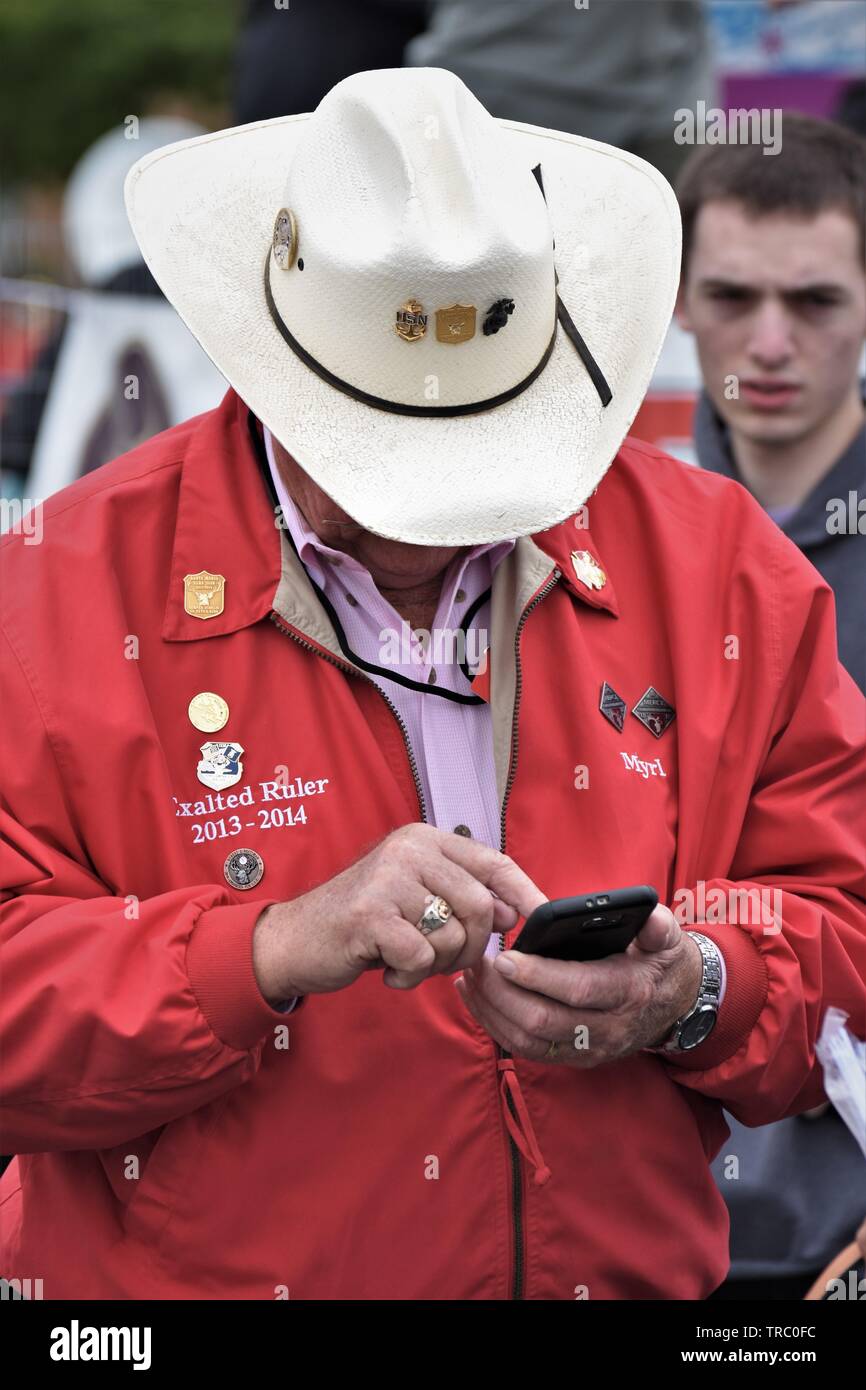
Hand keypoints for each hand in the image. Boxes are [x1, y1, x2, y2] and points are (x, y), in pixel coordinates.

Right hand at [253, 823, 545, 1004]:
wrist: (295, 940)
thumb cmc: (363, 922)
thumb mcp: (416, 899)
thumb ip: (463, 898)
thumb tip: (513, 911)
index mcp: (424, 839)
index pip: (494, 862)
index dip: (524, 893)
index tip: (542, 919)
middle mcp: (408, 849)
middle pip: (481, 906)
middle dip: (471, 947)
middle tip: (441, 959)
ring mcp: (388, 879)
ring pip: (453, 936)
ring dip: (436, 964)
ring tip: (406, 959)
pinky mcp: (370, 915)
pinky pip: (421, 957)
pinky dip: (410, 976)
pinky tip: (389, 970)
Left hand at [454, 905, 703, 1066]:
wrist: (673, 1007)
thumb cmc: (660, 963)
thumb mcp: (667, 940)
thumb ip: (658, 926)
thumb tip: (650, 917)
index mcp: (629, 992)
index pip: (578, 989)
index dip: (538, 976)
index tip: (503, 957)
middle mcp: (608, 1028)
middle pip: (543, 1021)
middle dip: (503, 993)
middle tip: (478, 962)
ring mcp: (588, 1049)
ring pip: (528, 1041)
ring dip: (492, 1010)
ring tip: (470, 977)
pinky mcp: (572, 1058)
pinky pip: (526, 1049)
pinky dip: (496, 1025)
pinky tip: (477, 998)